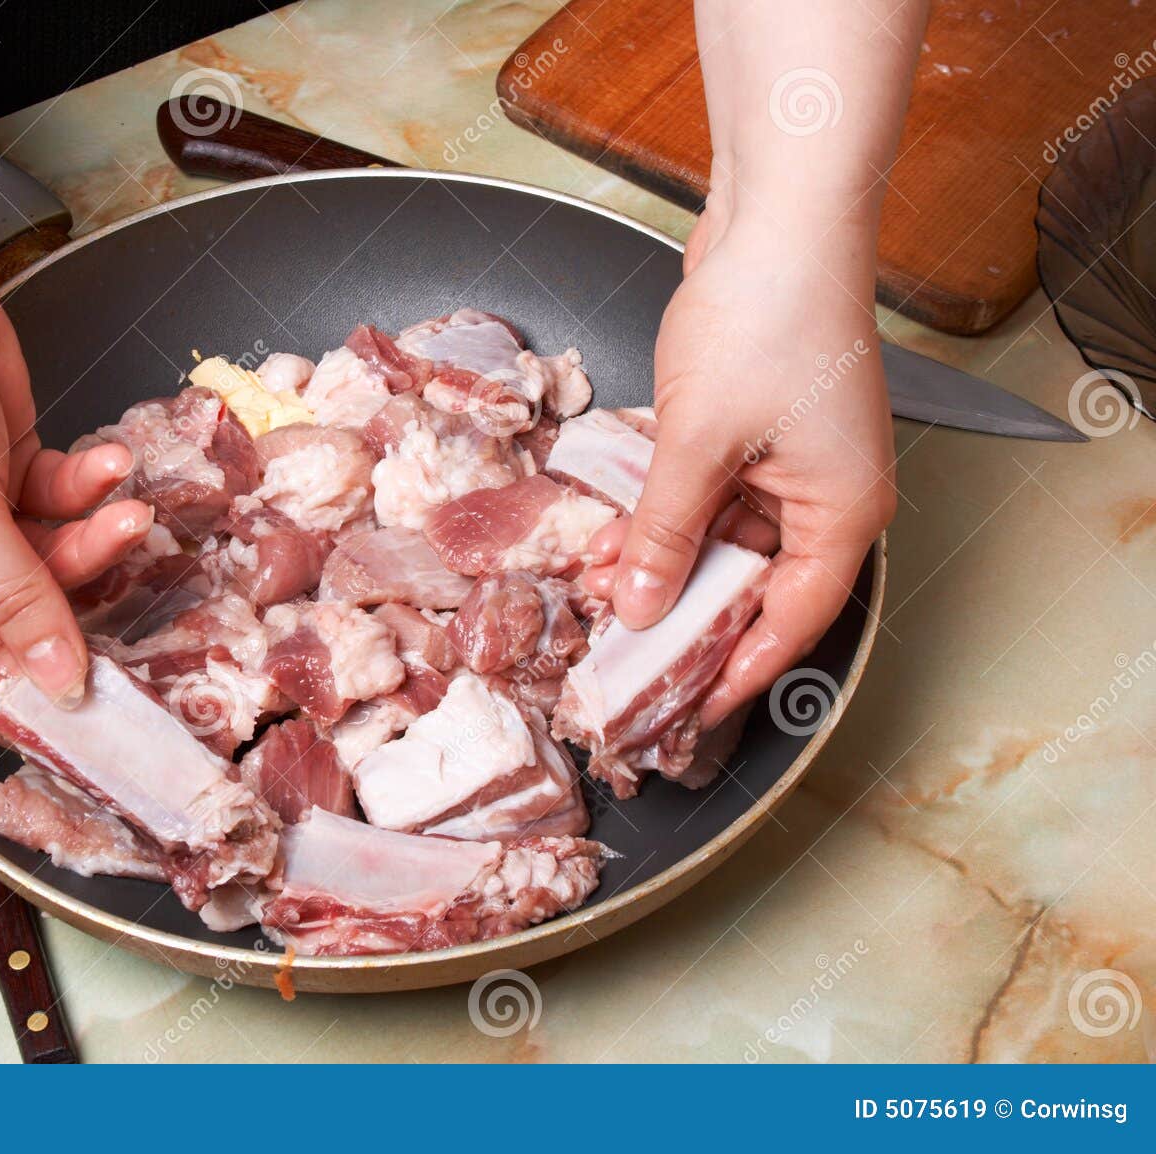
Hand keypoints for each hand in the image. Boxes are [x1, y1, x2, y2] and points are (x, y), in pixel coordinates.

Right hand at [0, 253, 151, 735]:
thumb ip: (17, 599)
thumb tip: (59, 682)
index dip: (19, 702)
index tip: (87, 717)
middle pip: (11, 626)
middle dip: (70, 607)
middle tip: (129, 604)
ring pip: (46, 566)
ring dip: (93, 542)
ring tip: (128, 515)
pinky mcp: (1, 472)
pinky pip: (57, 507)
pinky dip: (86, 492)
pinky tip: (105, 466)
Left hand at [583, 204, 895, 726]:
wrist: (775, 219)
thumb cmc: (766, 320)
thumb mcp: (698, 443)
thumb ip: (665, 532)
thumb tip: (642, 607)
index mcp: (841, 514)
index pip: (790, 623)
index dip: (736, 673)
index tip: (688, 712)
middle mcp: (824, 497)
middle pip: (753, 586)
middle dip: (683, 616)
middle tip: (623, 655)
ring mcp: (790, 463)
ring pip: (720, 541)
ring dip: (662, 564)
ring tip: (601, 594)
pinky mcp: (754, 432)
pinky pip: (707, 496)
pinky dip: (664, 516)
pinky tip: (613, 538)